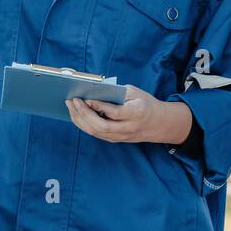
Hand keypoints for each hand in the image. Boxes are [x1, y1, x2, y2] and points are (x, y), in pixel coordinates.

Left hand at [65, 85, 192, 144]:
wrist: (159, 124)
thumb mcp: (135, 93)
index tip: (85, 97)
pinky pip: (97, 134)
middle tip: (73, 101)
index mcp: (135, 113)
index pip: (113, 112)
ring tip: (71, 107)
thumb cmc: (146, 104)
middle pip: (101, 126)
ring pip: (96, 132)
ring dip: (80, 120)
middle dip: (84, 114)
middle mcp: (128, 128)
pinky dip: (85, 125)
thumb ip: (117, 92)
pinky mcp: (116, 140)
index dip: (98, 105)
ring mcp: (121, 136)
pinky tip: (77, 115)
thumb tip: (95, 90)